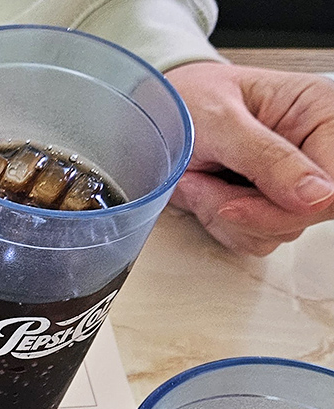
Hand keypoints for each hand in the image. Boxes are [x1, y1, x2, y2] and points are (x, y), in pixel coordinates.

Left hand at [165, 61, 333, 255]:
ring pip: (279, 232)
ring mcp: (290, 186)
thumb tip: (318, 196)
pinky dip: (221, 225)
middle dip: (250, 210)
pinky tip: (205, 192)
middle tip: (206, 182)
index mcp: (319, 114)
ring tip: (200, 177)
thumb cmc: (187, 103)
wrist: (155, 121)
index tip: (244, 201)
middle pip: (310, 213)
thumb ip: (269, 158)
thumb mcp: (222, 121)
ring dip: (227, 216)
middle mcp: (312, 152)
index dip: (296, 203)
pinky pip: (255, 240)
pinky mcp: (267, 210)